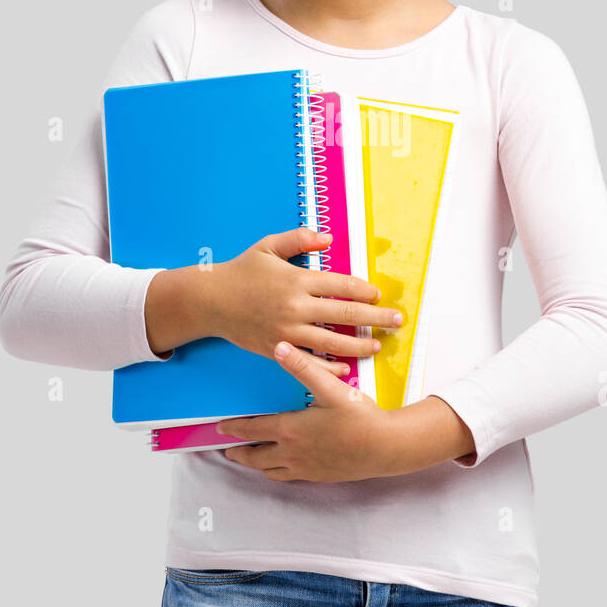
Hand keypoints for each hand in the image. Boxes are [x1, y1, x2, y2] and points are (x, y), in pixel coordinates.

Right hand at [205, 227, 402, 363]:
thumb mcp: (268, 246)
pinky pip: (310, 362)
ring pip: (333, 343)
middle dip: (376, 318)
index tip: (378, 294)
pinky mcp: (278, 349)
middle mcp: (295, 306)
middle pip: (345, 315)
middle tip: (397, 321)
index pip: (342, 285)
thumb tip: (328, 238)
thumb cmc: (240, 271)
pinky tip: (346, 368)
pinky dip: (329, 368)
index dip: (364, 290)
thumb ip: (299, 239)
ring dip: (359, 346)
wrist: (210, 301)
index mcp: (297, 279)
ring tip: (377, 346)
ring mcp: (287, 331)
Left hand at [219, 340, 397, 482]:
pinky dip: (277, 472)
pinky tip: (282, 467)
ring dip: (256, 465)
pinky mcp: (319, 476)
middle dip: (239, 452)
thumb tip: (280, 346)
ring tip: (250, 459)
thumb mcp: (331, 387)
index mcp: (290, 430)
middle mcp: (293, 453)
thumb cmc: (360, 417)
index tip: (220, 428)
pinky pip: (289, 477)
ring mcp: (306, 468)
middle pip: (255, 457)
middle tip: (228, 449)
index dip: (234, 428)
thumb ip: (303, 366)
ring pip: (270, 471)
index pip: (252, 429)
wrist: (387, 447)